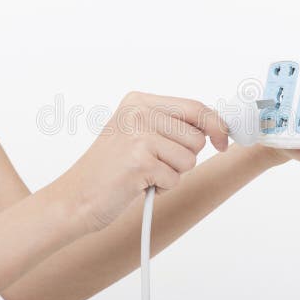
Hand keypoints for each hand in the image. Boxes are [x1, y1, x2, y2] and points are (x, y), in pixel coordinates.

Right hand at [65, 92, 228, 231]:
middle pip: (196, 136)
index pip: (195, 107)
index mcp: (139, 101)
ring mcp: (138, 135)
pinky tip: (138, 184)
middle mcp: (138, 112)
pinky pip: (175, 178)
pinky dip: (162, 187)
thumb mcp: (137, 134)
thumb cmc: (110, 170)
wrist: (75, 198)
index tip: (223, 141)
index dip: (215, 125)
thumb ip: (171, 125)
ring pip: (189, 159)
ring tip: (145, 173)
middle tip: (155, 164)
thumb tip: (217, 127)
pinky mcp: (140, 161)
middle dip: (184, 157)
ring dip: (172, 173)